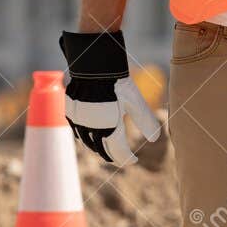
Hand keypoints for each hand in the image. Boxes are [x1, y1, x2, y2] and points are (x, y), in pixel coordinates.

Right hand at [58, 30, 161, 165]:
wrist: (94, 65)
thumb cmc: (118, 83)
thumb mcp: (135, 101)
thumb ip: (146, 121)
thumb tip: (156, 139)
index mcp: (109, 128)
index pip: (119, 152)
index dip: (127, 159)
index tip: (135, 161)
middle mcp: (91, 129)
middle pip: (101, 150)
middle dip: (112, 156)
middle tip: (120, 157)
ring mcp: (79, 122)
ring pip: (87, 143)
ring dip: (97, 148)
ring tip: (106, 149)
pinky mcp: (70, 113)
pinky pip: (77, 131)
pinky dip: (85, 137)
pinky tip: (90, 134)